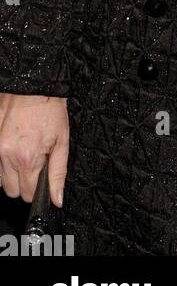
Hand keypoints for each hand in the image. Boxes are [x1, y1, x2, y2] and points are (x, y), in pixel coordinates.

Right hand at [0, 92, 69, 206]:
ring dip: (10, 173)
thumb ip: (58, 173)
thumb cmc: (50, 110)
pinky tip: (12, 149)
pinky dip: (1, 162)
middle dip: (23, 182)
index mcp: (27, 159)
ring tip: (22, 154)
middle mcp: (7, 156)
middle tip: (33, 164)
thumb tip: (57, 199)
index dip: (37, 188)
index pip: (28, 194)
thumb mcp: (62, 141)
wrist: (33, 85)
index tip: (41, 178)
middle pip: (11, 190)